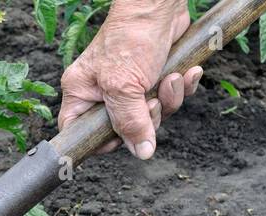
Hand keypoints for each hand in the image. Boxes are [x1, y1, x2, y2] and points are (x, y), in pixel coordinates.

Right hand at [57, 0, 203, 158]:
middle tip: (152, 102)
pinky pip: (169, 97)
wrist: (160, 5)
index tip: (123, 139)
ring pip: (151, 114)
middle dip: (147, 117)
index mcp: (82, 93)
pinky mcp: (154, 76)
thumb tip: (142, 152)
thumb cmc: (131, 37)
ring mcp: (130, 85)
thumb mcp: (124, 87)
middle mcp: (103, 92)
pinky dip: (181, 88)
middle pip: (123, 128)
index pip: (79, 131)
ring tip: (171, 79)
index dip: (101, 142)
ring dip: (168, 100)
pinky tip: (186, 73)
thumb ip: (130, 123)